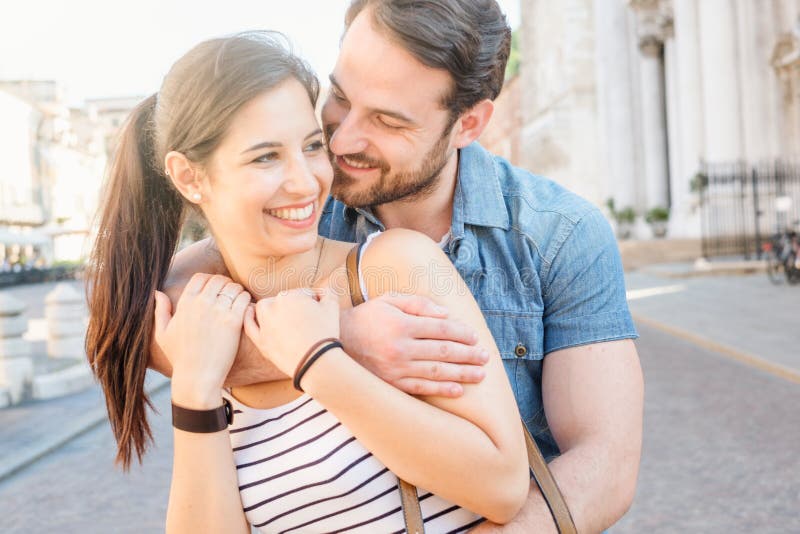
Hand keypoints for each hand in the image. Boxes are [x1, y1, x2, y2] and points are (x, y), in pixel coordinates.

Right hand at [153, 274, 250, 406]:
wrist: (197, 378)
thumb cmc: (180, 358)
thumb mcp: (163, 334)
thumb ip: (161, 310)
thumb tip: (157, 292)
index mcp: (184, 303)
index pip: (201, 277)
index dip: (210, 280)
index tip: (216, 290)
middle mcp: (200, 304)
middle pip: (219, 280)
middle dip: (226, 284)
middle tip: (230, 294)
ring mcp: (217, 311)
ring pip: (233, 287)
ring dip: (238, 291)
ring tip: (239, 301)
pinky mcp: (232, 322)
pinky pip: (244, 298)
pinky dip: (247, 300)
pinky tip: (245, 309)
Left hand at [243, 287, 340, 377]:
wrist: (316, 361)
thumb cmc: (325, 333)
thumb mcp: (332, 306)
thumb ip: (327, 293)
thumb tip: (321, 292)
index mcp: (291, 296)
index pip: (302, 294)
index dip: (311, 302)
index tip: (317, 312)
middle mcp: (274, 307)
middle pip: (283, 300)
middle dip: (292, 305)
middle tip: (303, 318)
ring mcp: (265, 324)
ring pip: (263, 308)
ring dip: (270, 308)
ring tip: (280, 315)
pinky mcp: (261, 340)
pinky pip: (249, 326)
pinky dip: (249, 318)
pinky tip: (250, 314)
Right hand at [339, 293, 488, 396]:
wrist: (332, 345)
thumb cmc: (365, 318)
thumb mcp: (387, 300)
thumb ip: (417, 303)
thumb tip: (445, 313)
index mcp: (401, 324)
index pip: (441, 328)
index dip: (461, 333)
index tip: (474, 337)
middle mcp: (400, 347)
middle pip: (443, 351)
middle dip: (468, 355)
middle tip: (485, 357)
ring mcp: (396, 368)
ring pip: (437, 372)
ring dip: (462, 374)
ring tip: (480, 374)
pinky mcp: (391, 384)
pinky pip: (421, 388)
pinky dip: (442, 390)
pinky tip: (458, 390)